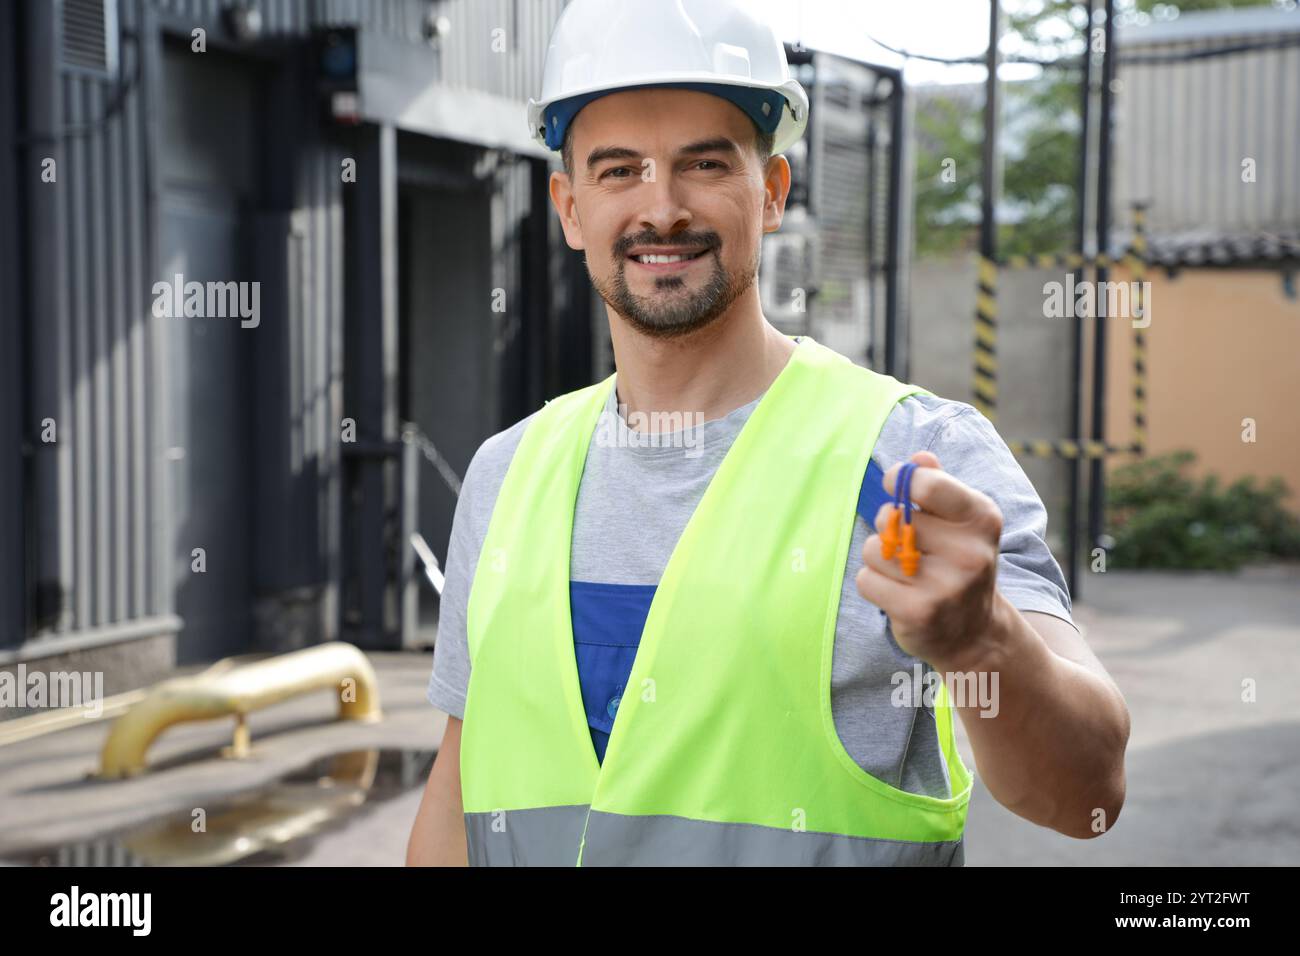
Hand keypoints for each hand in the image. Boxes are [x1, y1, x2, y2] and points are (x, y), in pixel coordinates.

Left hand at [855, 451, 1005, 671]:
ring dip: (879, 560)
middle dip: (888, 528)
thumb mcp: (961, 522)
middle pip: (890, 517)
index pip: (927, 483)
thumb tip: (918, 458)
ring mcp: (945, 586)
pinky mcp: (918, 613)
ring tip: (907, 574)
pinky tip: (899, 594)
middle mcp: (969, 552)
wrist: (975, 633)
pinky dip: (874, 585)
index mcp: (981, 519)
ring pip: (873, 550)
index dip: (900, 481)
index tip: (896, 488)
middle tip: (911, 547)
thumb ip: (939, 486)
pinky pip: (866, 580)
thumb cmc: (958, 564)